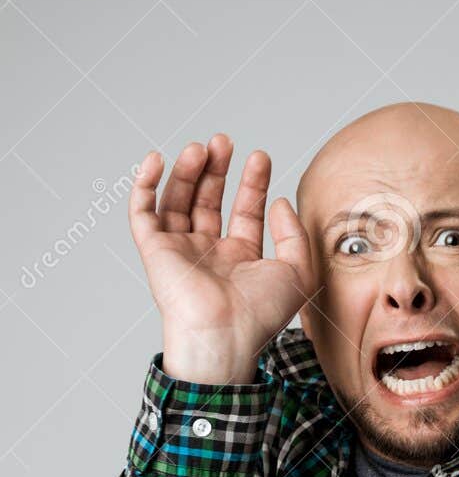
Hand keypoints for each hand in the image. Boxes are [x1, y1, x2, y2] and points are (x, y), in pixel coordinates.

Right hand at [129, 135, 314, 384]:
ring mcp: (180, 251)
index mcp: (240, 260)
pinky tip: (156, 160)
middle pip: (209, 200)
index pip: (244, 211)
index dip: (252, 183)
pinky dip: (145, 185)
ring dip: (188, 171)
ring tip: (201, 148)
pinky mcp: (154, 251)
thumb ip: (294, 234)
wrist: (226, 335)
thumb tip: (281, 202)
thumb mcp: (297, 270)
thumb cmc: (262, 315)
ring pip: (178, 200)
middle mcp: (209, 254)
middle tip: (224, 141)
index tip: (260, 156)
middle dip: (216, 169)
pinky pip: (142, 213)